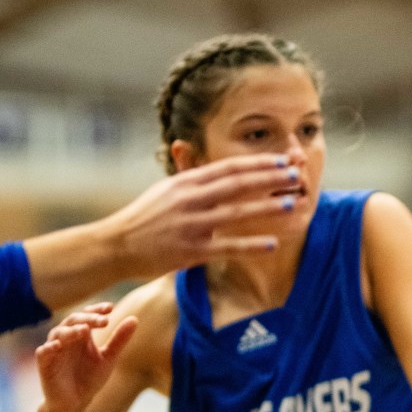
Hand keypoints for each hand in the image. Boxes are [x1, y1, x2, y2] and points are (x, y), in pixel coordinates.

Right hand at [35, 304, 137, 411]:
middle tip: (103, 320)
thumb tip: (135, 319)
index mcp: (82, 334)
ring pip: (58, 333)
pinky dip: (49, 348)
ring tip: (85, 330)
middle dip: (88, 318)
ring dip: (71, 331)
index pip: (87, 315)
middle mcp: (67, 338)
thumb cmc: (91, 377)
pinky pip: (43, 352)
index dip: (96, 310)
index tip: (110, 308)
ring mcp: (55, 349)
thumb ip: (119, 340)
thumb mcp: (109, 358)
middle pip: (74, 320)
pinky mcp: (45, 364)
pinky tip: (57, 346)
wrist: (76, 403)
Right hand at [108, 153, 300, 274]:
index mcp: (186, 182)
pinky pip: (227, 247)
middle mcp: (189, 200)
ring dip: (266, 208)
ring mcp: (190, 224)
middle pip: (237, 185)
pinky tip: (273, 244)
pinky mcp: (190, 250)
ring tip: (292, 204)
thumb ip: (192, 177)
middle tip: (297, 176)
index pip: (228, 168)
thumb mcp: (167, 191)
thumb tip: (211, 162)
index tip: (283, 162)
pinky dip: (251, 245)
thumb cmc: (146, 218)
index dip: (258, 164)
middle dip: (270, 180)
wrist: (115, 245)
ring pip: (236, 213)